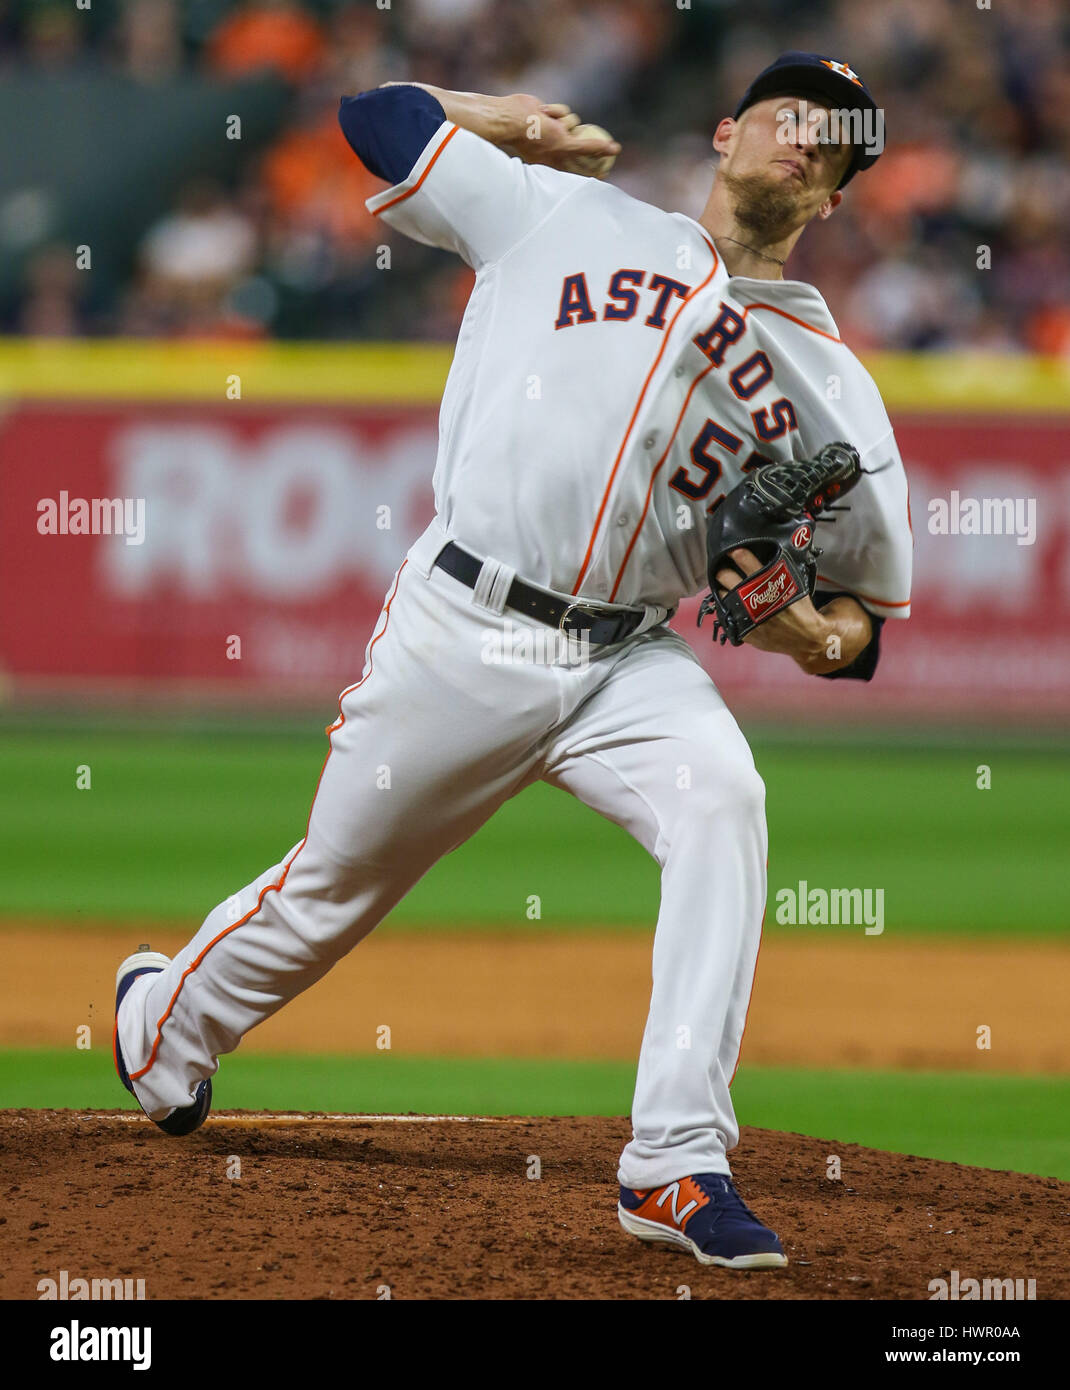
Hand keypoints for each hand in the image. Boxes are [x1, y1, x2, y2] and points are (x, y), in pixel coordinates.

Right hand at [498, 95, 620, 173]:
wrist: (515, 119)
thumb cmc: (538, 137)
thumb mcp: (566, 146)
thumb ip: (589, 149)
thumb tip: (613, 150)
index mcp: (557, 161)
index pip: (579, 169)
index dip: (594, 171)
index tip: (606, 174)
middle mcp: (557, 147)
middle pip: (582, 145)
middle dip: (593, 146)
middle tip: (613, 149)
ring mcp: (554, 130)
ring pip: (575, 123)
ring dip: (566, 121)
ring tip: (551, 123)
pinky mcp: (552, 115)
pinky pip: (565, 110)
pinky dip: (558, 110)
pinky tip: (546, 112)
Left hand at [715, 547, 830, 663]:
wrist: (806, 639)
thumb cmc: (802, 612)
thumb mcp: (795, 585)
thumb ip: (780, 571)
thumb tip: (770, 555)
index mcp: (769, 585)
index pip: (747, 561)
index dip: (737, 553)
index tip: (732, 550)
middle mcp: (755, 599)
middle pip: (726, 577)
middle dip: (724, 571)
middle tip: (725, 569)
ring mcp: (747, 616)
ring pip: (722, 596)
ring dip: (723, 590)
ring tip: (726, 588)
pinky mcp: (744, 631)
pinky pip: (727, 615)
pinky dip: (728, 609)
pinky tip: (731, 605)